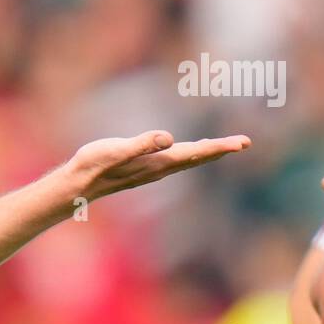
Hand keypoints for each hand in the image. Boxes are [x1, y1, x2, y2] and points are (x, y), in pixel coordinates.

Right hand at [69, 130, 250, 201]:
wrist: (79, 185)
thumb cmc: (94, 165)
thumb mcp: (116, 150)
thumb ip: (142, 144)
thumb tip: (168, 138)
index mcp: (159, 162)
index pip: (196, 153)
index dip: (220, 147)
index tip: (242, 143)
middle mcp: (161, 168)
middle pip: (198, 157)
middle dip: (221, 149)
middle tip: (245, 142)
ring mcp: (154, 169)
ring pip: (189, 159)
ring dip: (209, 151)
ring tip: (227, 145)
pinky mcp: (146, 167)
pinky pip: (177, 159)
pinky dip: (192, 153)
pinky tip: (193, 150)